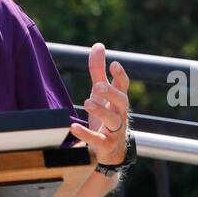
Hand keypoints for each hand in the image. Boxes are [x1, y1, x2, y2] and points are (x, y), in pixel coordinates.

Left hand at [68, 42, 129, 165]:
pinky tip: (73, 127)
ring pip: (113, 120)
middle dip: (112, 93)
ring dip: (101, 111)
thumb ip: (99, 71)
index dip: (121, 76)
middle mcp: (120, 114)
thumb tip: (99, 45)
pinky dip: (86, 134)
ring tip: (87, 102)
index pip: (123, 87)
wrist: (111, 151)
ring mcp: (115, 131)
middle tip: (98, 86)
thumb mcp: (101, 93)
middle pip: (122, 102)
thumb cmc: (106, 115)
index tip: (115, 64)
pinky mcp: (105, 145)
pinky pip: (98, 140)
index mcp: (118, 101)